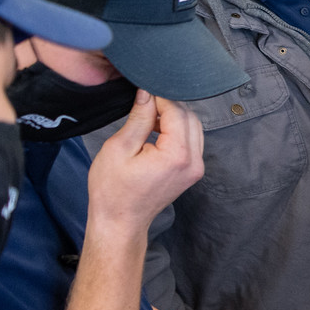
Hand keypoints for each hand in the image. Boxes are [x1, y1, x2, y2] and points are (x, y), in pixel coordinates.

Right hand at [86, 92, 204, 235]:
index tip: (144, 89)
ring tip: (148, 117)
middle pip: (190, 118)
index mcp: (177, 156)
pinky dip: (177, 131)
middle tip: (144, 102)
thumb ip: (139, 118)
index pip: (177, 112)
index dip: (160, 97)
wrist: (120, 220)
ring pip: (194, 128)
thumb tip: (147, 94)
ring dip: (174, 117)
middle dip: (169, 105)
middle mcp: (194, 162)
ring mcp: (196, 168)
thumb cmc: (113, 190)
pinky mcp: (192, 171)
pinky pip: (192, 141)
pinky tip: (156, 131)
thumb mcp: (119, 148)